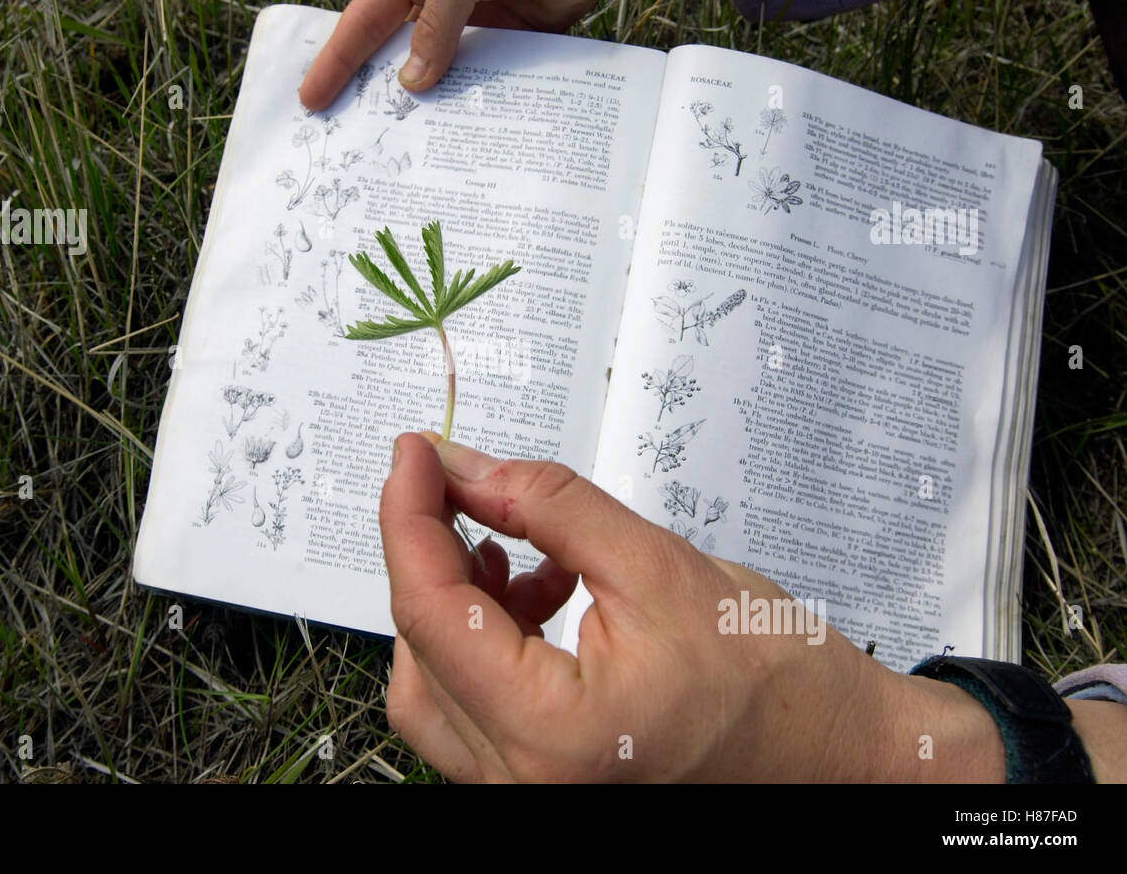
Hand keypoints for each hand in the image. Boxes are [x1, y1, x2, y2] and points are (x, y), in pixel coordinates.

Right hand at [299, 0, 663, 111]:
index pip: (366, 19)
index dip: (338, 60)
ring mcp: (483, 16)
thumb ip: (439, 23)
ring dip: (437, 104)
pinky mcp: (521, 34)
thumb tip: (413, 82)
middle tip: (356, 137)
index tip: (313, 99)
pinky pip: (494, 74)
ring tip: (415, 149)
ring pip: (449, 69)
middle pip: (402, 50)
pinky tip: (472, 131)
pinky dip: (484, 100)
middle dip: (382, 91)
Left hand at [379, 431, 1008, 780]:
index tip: (414, 455)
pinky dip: (483, 638)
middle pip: (420, 650)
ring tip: (515, 548)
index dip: (410, 517)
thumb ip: (550, 508)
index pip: (433, 613)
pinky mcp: (539, 777)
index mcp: (554, 733)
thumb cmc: (776, 681)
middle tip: (458, 485)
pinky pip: (471, 706)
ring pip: (434, 683)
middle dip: (431, 555)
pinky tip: (535, 589)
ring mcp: (527, 788)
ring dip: (456, 601)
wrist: (833, 749)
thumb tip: (470, 470)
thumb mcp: (658, 565)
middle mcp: (524, 781)